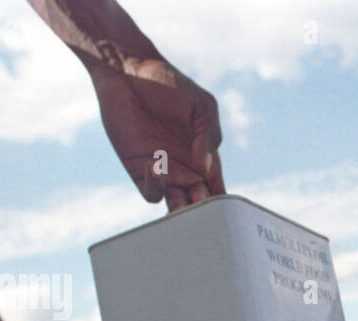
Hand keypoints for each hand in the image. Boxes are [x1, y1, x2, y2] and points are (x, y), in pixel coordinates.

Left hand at [89, 55, 225, 210]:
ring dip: (183, 211)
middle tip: (205, 208)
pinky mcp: (139, 170)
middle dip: (204, 212)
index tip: (228, 209)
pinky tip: (156, 164)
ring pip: (177, 207)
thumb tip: (207, 167)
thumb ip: (209, 136)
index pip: (218, 190)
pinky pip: (152, 192)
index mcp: (205, 158)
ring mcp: (163, 172)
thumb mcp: (202, 106)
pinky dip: (156, 186)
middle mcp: (186, 170)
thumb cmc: (169, 84)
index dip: (224, 204)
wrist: (129, 71)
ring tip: (185, 202)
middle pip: (200, 205)